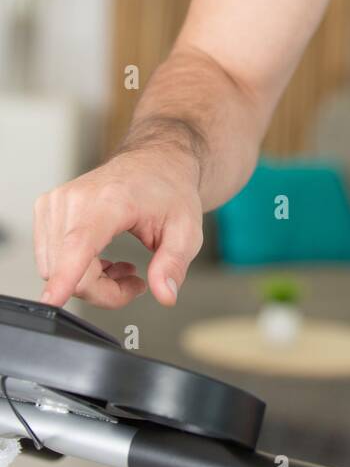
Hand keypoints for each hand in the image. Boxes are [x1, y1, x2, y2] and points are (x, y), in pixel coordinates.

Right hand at [33, 150, 203, 309]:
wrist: (155, 163)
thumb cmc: (169, 192)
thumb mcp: (186, 231)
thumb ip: (173, 265)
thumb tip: (166, 294)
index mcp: (109, 200)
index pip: (79, 246)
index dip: (64, 279)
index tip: (50, 303)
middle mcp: (74, 199)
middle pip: (69, 271)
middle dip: (103, 291)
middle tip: (135, 282)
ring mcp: (55, 203)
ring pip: (56, 270)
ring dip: (90, 282)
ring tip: (122, 268)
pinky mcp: (46, 210)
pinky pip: (51, 259)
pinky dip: (75, 269)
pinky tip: (103, 261)